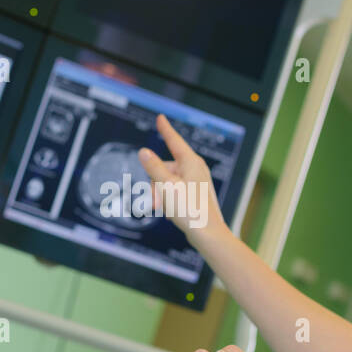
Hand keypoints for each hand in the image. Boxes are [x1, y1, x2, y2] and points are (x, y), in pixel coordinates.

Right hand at [137, 114, 227, 244]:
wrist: (207, 233)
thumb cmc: (190, 210)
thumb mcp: (166, 186)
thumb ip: (153, 167)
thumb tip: (144, 151)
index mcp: (191, 162)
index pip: (174, 140)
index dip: (165, 129)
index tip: (161, 117)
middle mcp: (195, 169)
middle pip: (164, 167)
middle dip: (155, 183)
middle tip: (156, 201)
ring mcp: (196, 181)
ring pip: (167, 181)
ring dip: (160, 194)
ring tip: (165, 209)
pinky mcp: (194, 194)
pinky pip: (174, 191)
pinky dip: (169, 201)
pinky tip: (172, 213)